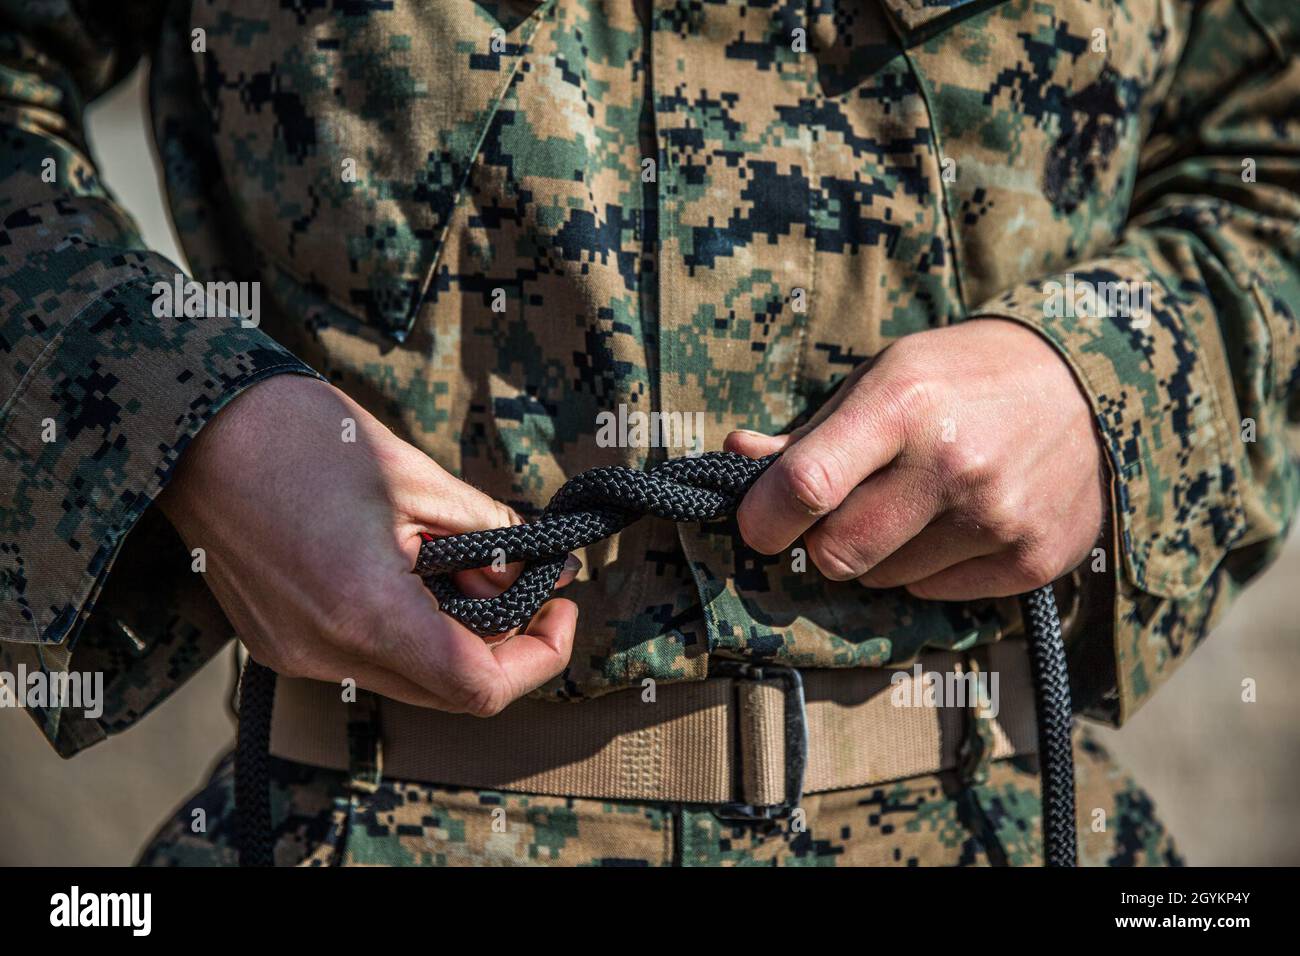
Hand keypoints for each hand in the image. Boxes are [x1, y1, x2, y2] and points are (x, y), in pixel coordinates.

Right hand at [157, 374, 577, 715]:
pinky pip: (365, 657)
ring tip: (457, 555)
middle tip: (518, 570)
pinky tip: (407, 564)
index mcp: (365, 613)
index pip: (479, 687)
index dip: (540, 655)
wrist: (190, 428)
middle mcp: (326, 654)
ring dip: (453, 631)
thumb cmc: (299, 436)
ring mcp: (294, 655)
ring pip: (408, 676)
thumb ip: (487, 534)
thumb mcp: (415, 476)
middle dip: (502, 638)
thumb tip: (535, 571)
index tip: (561, 606)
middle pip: (448, 689)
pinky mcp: (277, 643)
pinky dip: (405, 625)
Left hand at [726, 319, 1105, 599]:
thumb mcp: (885, 377)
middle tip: (845, 509)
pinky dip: (930, 569)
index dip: (764, 516)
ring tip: (918, 503)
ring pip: (882, 580)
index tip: (758, 523)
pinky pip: (933, 593)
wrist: (1091, 385)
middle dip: (822, 540)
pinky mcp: (1030, 562)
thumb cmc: (963, 377)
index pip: (806, 485)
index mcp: (902, 404)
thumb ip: (810, 432)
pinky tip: (959, 521)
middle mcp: (952, 465)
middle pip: (836, 553)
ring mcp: (997, 519)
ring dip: (881, 554)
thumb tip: (736, 455)